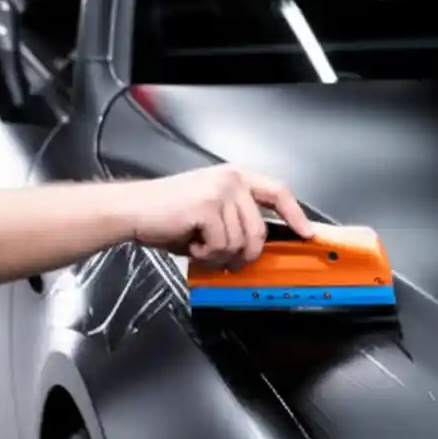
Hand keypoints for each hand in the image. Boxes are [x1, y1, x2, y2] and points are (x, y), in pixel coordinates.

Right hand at [126, 165, 314, 269]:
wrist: (132, 210)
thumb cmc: (167, 215)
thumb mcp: (210, 212)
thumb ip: (236, 221)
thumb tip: (256, 249)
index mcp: (236, 177)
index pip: (277, 191)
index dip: (295, 214)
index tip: (306, 233)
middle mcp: (232, 180)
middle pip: (259, 230)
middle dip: (245, 255)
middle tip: (223, 261)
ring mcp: (221, 191)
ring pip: (240, 242)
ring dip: (219, 256)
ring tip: (198, 247)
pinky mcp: (208, 206)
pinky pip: (221, 245)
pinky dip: (205, 255)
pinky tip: (190, 245)